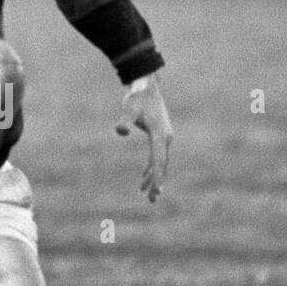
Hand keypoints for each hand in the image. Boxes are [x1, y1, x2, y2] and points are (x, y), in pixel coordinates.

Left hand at [115, 71, 173, 202]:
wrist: (146, 84)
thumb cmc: (137, 97)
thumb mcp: (129, 108)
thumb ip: (124, 120)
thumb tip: (120, 131)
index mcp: (161, 135)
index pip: (159, 161)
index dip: (157, 177)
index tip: (155, 191)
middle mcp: (166, 138)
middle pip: (162, 165)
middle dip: (157, 183)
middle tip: (152, 200)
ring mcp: (164, 137)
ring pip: (160, 162)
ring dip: (154, 177)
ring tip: (146, 194)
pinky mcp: (160, 135)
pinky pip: (157, 156)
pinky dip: (152, 167)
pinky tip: (144, 177)